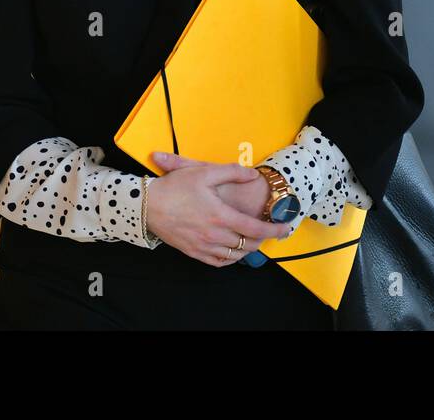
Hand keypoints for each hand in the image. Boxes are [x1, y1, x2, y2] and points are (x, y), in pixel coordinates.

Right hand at [146, 152, 292, 266]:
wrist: (147, 206)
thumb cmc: (175, 187)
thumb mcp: (204, 171)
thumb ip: (232, 172)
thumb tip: (252, 175)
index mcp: (221, 216)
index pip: (255, 228)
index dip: (274, 230)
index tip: (285, 228)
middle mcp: (214, 235)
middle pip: (248, 244)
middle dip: (263, 239)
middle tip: (269, 231)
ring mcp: (203, 246)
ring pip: (234, 255)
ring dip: (248, 249)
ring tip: (254, 239)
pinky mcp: (192, 252)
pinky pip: (218, 262)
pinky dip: (230, 259)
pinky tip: (233, 252)